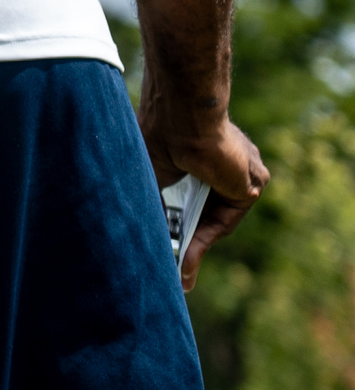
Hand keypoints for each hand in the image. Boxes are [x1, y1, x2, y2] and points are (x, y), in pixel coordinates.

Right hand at [140, 93, 268, 290]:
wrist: (184, 116)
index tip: (163, 248)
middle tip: (172, 271)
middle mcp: (221, 161)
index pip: (190, 194)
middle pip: (204, 209)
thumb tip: (139, 234)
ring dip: (196, 245)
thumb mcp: (149, 172)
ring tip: (177, 273)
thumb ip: (153, 201)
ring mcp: (239, 172)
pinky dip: (205, 240)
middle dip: (187, 241)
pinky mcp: (250, 185)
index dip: (176, 220)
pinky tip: (186, 260)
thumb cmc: (158, 133)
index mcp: (195, 151)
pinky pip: (226, 218)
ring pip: (215, 216)